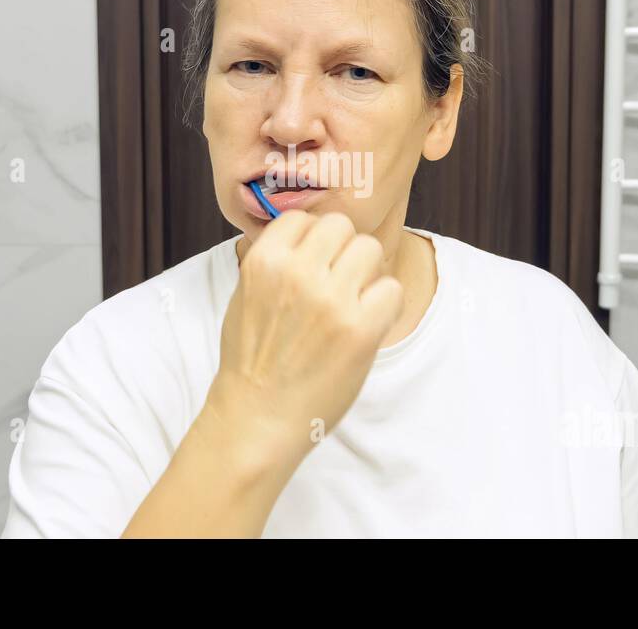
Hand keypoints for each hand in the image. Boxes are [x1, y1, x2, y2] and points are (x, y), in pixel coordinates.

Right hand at [204, 210, 404, 467]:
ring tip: (352, 304)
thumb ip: (275, 259)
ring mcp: (331, 299)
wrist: (258, 417)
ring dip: (367, 274)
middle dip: (342, 252)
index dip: (313, 241)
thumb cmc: (253, 360)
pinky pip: (392, 288)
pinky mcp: (361, 328)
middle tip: (337, 285)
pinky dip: (385, 305)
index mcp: (264, 261)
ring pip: (370, 249)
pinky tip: (367, 325)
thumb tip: (309, 231)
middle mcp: (298, 273)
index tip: (313, 265)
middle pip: (342, 227)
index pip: (304, 218)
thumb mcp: (245, 295)